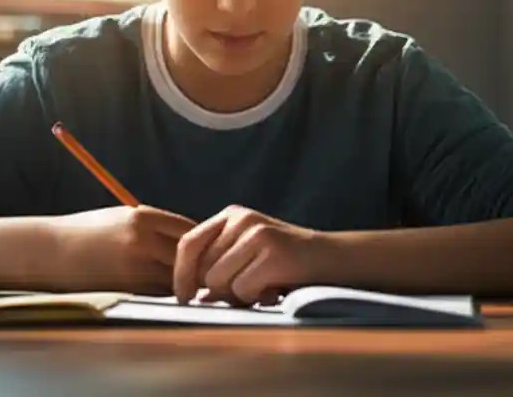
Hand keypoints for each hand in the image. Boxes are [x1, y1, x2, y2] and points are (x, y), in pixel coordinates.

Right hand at [48, 206, 195, 293]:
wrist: (48, 252)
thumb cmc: (86, 232)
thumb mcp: (122, 217)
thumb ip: (154, 227)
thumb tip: (188, 239)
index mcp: (143, 217)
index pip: (190, 229)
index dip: (202, 240)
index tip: (206, 248)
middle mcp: (143, 240)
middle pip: (189, 255)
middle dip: (198, 264)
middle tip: (205, 271)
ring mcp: (134, 267)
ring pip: (176, 278)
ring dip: (185, 282)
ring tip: (190, 285)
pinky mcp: (125, 289)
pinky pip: (157, 293)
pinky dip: (165, 294)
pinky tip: (166, 294)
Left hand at [173, 205, 332, 305]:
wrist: (331, 258)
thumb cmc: (285, 262)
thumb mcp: (248, 253)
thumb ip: (219, 265)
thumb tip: (192, 295)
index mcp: (232, 215)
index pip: (189, 243)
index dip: (181, 274)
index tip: (184, 296)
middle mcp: (242, 218)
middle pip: (202, 268)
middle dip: (215, 290)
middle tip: (243, 291)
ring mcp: (258, 234)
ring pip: (218, 281)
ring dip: (236, 294)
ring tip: (260, 288)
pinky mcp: (272, 252)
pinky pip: (242, 289)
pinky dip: (254, 297)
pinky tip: (272, 289)